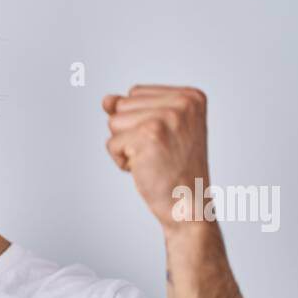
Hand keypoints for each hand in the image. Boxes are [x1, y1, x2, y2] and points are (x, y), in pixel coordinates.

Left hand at [102, 85, 210, 228]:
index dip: (138, 121)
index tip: (164, 140)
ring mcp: (167, 117)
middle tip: (157, 153)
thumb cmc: (174, 170)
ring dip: (124, 146)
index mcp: (191, 97)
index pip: (135, 93)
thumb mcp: (158, 131)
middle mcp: (183, 103)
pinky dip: (121, 161)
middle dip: (129, 133)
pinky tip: (144, 168)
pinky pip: (112, 143)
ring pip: (114, 122)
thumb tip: (107, 100)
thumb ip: (133, 110)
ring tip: (151, 159)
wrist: (188, 204)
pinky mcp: (149, 135)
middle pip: (122, 105)